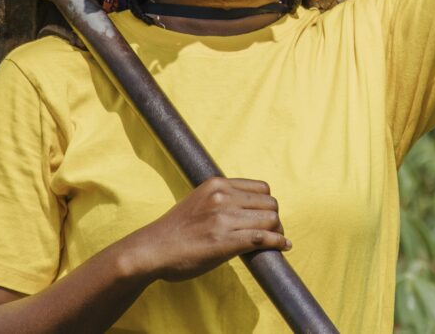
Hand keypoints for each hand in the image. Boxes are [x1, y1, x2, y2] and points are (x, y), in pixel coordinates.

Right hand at [124, 177, 289, 282]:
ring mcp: (224, 219)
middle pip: (270, 203)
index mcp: (217, 185)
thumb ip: (221, 199)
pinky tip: (283, 247)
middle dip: (275, 218)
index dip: (267, 203)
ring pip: (271, 219)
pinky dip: (277, 242)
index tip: (265, 216)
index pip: (261, 187)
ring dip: (278, 231)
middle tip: (274, 231)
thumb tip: (248, 209)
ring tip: (276, 240)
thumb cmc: (174, 230)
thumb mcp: (198, 201)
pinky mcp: (225, 241)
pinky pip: (263, 238)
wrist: (152, 250)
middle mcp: (222, 197)